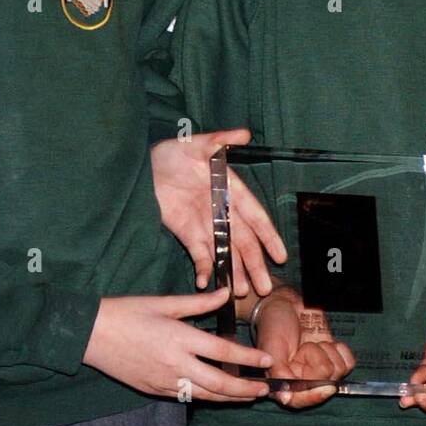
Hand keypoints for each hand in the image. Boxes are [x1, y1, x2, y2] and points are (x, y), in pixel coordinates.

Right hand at [82, 287, 274, 402]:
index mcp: (180, 338)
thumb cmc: (127, 312)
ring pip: (205, 396)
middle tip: (265, 389)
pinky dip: (206, 397)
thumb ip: (198, 303)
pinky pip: (187, 397)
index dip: (248, 359)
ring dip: (230, 398)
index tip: (267, 360)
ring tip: (248, 396)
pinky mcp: (155, 390)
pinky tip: (217, 394)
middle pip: (220, 384)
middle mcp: (176, 364)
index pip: (223, 353)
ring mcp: (165, 381)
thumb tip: (226, 294)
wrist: (92, 335)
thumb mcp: (164, 303)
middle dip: (246, 389)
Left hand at [150, 127, 285, 295]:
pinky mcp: (188, 235)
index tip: (280, 255)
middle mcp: (223, 211)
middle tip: (264, 288)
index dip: (268, 236)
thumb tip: (245, 133)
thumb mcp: (195, 143)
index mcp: (230, 191)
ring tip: (240, 292)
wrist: (144, 167)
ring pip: (226, 253)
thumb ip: (219, 140)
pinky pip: (200, 256)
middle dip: (255, 264)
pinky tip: (207, 285)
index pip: (254, 216)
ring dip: (234, 272)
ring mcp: (206, 225)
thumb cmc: (173, 152)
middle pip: (243, 242)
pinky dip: (205, 270)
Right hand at [256, 286, 353, 409]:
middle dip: (315, 360)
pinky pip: (349, 362)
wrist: (286, 304)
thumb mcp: (271, 349)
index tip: (327, 387)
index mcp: (284, 384)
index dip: (315, 395)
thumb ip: (279, 373)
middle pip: (325, 382)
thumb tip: (285, 399)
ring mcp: (321, 371)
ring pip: (338, 371)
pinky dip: (339, 349)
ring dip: (325, 351)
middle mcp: (304, 382)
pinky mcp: (334, 359)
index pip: (302, 400)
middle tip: (301, 349)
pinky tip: (325, 341)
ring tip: (309, 343)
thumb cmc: (274, 326)